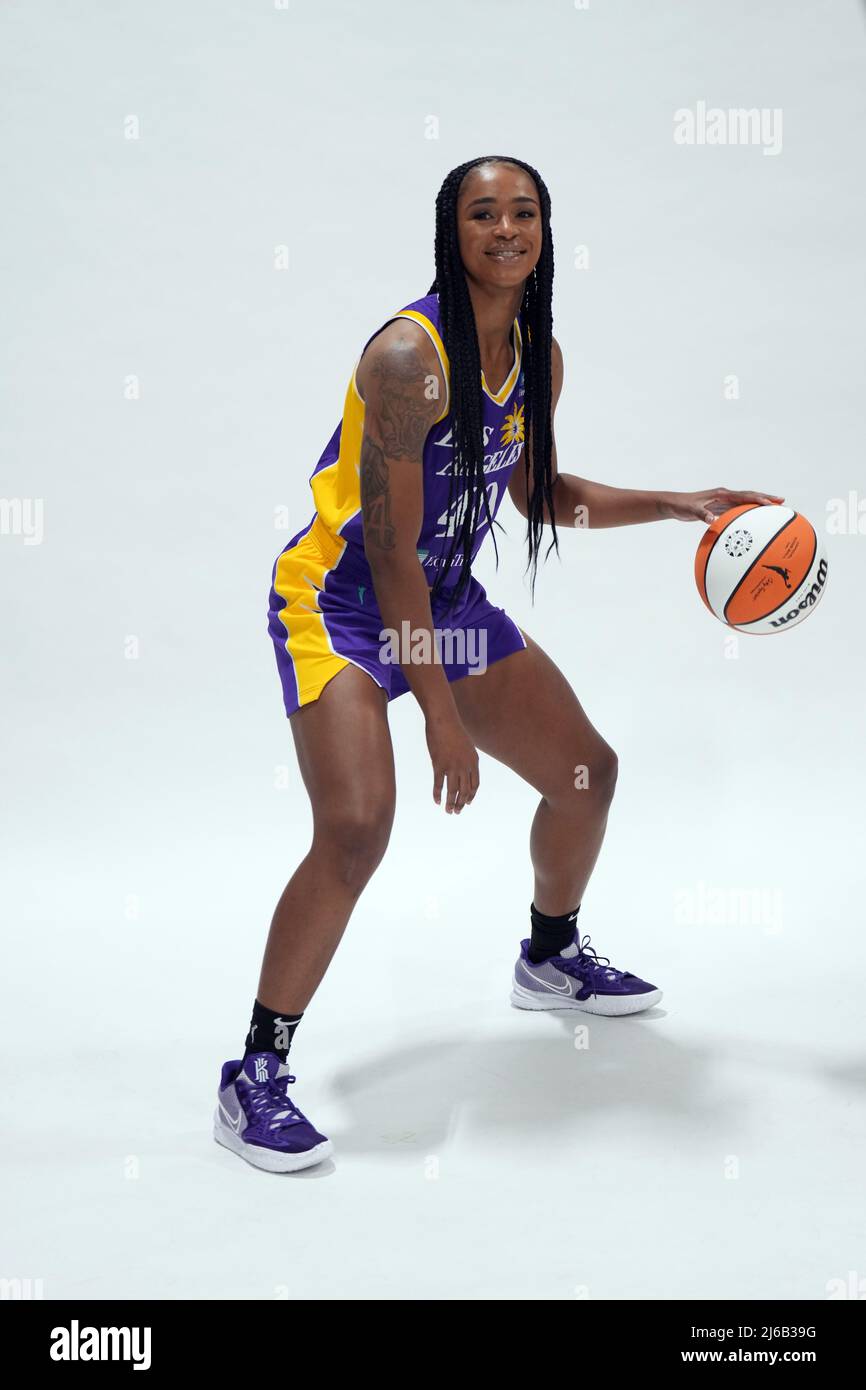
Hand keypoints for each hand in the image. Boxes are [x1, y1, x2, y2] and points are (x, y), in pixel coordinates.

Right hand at [425, 714, 478, 813]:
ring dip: (451, 803)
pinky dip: (437, 795)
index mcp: (474, 762)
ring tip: (448, 811)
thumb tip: (464, 770)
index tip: (467, 803)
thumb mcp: (466, 746)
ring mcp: (452, 766)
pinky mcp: (439, 765)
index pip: (475, 785)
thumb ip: (467, 759)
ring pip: (453, 791)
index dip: (471, 795)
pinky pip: (438, 784)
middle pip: (465, 790)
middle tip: (457, 812)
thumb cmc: (453, 731)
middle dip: (461, 803)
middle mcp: (465, 766)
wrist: (443, 720)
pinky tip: (437, 801)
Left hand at [659, 487, 784, 523]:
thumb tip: (712, 520)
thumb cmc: (682, 506)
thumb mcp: (691, 511)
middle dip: (766, 498)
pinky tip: (756, 519)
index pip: (743, 496)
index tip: (770, 504)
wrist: (675, 504)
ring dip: (761, 504)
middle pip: (750, 496)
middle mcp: (725, 495)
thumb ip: (701, 514)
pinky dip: (750, 512)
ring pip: (747, 501)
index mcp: (721, 494)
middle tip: (782, 501)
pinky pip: (740, 509)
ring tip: (776, 508)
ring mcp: (725, 501)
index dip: (757, 499)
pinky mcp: (722, 507)